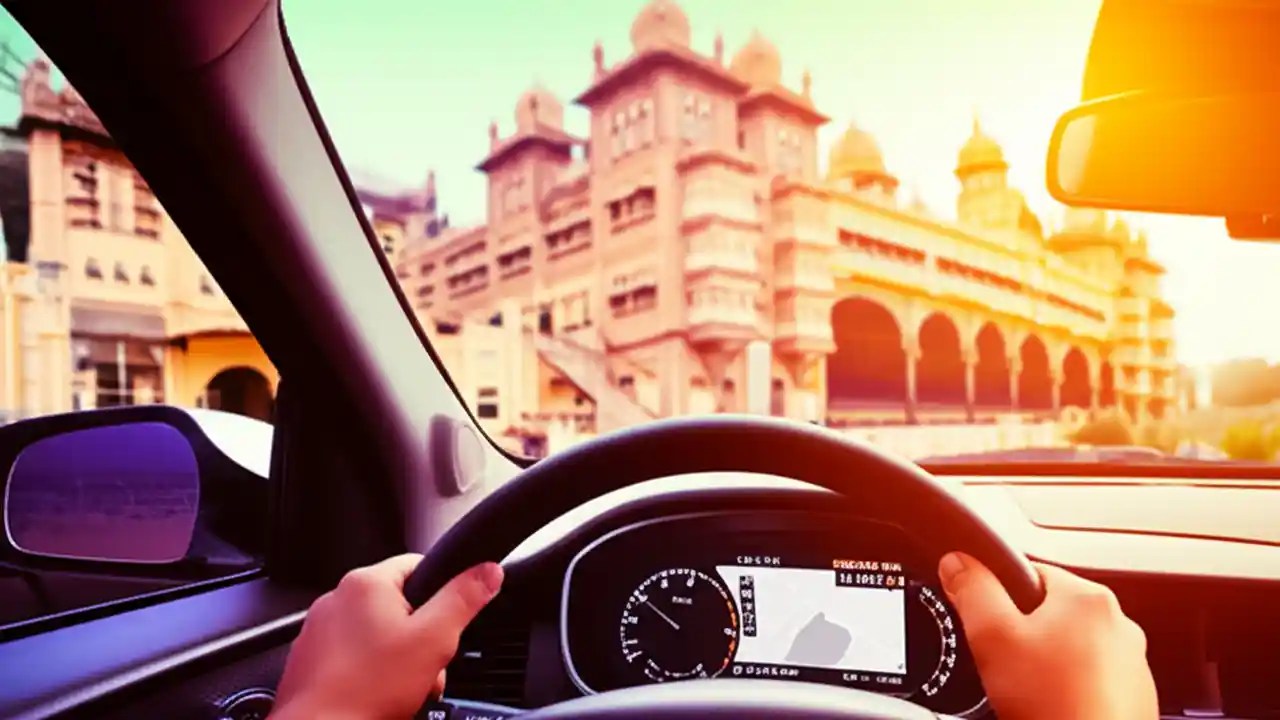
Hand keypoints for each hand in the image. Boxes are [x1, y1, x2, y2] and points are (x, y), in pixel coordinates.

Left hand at [270, 554, 503, 719]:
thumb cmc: (366, 691)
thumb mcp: (434, 640)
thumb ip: (463, 600)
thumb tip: (487, 571)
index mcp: (367, 583)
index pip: (419, 566)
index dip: (442, 595)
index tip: (445, 625)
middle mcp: (336, 599)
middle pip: (399, 606)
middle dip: (419, 638)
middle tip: (424, 667)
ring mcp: (319, 630)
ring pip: (376, 635)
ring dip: (396, 658)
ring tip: (399, 688)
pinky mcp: (310, 659)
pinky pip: (352, 657)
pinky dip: (367, 673)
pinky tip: (375, 696)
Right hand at [938, 552, 1156, 719]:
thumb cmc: (1053, 704)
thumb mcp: (993, 638)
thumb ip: (974, 591)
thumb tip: (958, 562)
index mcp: (1088, 597)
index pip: (1031, 573)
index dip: (1001, 599)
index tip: (993, 629)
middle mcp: (1120, 624)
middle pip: (1053, 613)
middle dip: (1028, 636)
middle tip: (1010, 665)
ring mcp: (1133, 663)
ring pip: (1074, 649)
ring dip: (1051, 664)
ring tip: (1034, 693)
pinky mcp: (1136, 695)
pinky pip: (1094, 681)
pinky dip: (1073, 690)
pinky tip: (1057, 709)